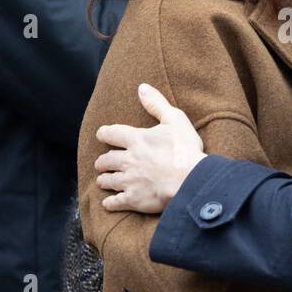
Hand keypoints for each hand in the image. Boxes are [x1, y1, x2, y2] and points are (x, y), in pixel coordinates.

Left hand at [96, 83, 205, 213]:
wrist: (190, 180)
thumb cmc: (185, 150)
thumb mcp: (175, 119)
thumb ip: (157, 104)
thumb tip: (142, 88)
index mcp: (136, 140)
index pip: (112, 133)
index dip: (105, 133)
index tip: (101, 134)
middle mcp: (128, 160)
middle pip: (107, 160)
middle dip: (102, 161)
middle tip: (101, 162)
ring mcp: (129, 181)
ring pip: (108, 180)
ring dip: (104, 180)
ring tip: (102, 181)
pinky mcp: (133, 199)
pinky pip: (116, 202)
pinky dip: (110, 203)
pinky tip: (108, 203)